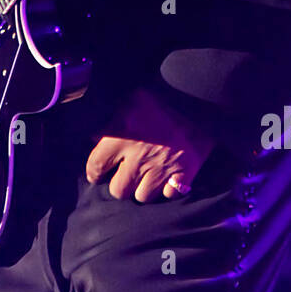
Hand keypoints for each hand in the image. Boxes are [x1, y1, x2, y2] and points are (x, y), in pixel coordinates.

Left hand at [85, 86, 216, 202]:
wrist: (196, 97)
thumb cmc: (159, 95)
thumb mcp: (128, 102)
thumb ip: (110, 123)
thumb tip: (96, 138)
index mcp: (120, 138)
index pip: (95, 167)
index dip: (94, 172)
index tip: (97, 174)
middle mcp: (138, 159)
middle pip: (118, 190)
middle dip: (120, 184)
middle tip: (125, 176)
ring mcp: (161, 169)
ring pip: (143, 196)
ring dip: (144, 188)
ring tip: (147, 176)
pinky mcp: (184, 174)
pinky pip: (170, 194)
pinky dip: (168, 188)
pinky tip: (168, 178)